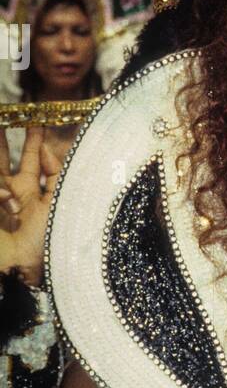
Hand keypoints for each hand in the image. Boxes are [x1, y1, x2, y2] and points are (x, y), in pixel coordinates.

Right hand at [0, 128, 61, 286]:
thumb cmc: (47, 243)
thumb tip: (47, 148)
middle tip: (8, 115)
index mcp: (37, 197)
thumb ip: (55, 175)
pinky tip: (4, 191)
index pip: (36, 162)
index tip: (38, 119)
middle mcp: (14, 198)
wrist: (21, 272)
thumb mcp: (60, 204)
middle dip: (5, 139)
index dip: (36, 141)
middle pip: (8, 161)